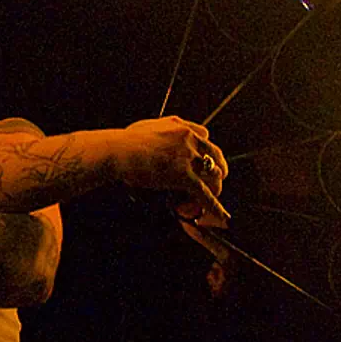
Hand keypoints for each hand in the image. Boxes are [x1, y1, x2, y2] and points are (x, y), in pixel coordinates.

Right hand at [112, 117, 229, 224]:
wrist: (118, 151)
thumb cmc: (123, 142)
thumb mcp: (145, 128)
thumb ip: (157, 131)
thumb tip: (156, 138)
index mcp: (179, 125)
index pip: (204, 135)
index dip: (205, 149)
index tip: (202, 158)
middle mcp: (187, 138)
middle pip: (215, 154)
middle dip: (217, 168)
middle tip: (216, 179)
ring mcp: (187, 156)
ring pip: (213, 173)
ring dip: (214, 187)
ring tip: (212, 197)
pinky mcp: (184, 175)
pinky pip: (205, 193)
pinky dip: (215, 206)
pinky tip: (222, 216)